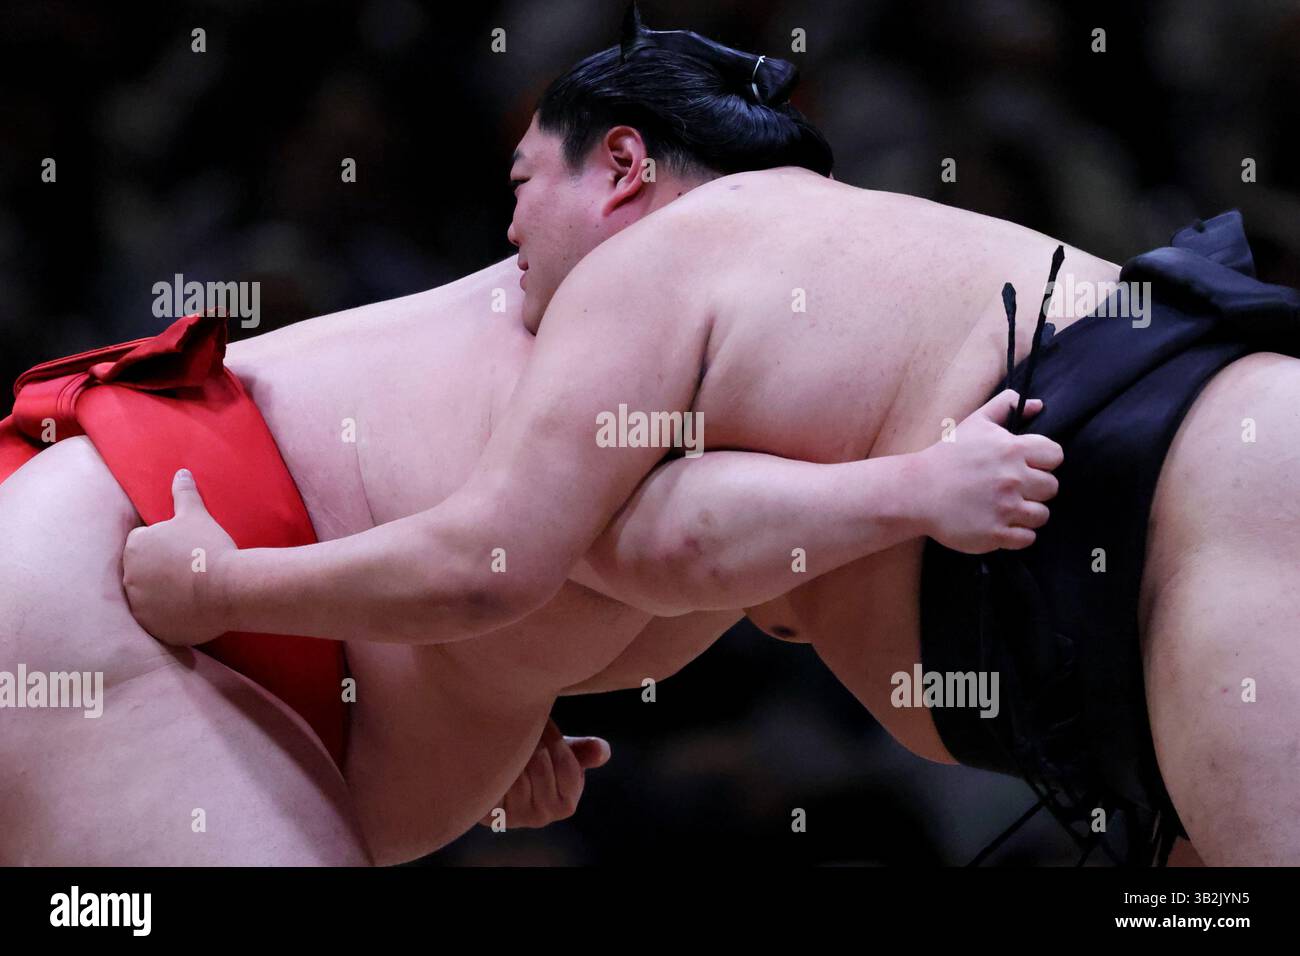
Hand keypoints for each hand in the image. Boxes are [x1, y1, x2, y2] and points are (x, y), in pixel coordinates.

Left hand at [123, 468, 235, 645]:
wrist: (227, 587)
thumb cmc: (209, 547)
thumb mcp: (196, 515)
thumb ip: (184, 493)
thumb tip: (181, 472)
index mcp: (135, 545)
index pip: (143, 544)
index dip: (164, 548)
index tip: (183, 553)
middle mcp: (128, 574)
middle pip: (142, 572)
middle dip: (159, 572)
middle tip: (188, 572)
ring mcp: (138, 603)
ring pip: (147, 597)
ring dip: (162, 595)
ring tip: (190, 592)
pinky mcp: (151, 625)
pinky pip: (156, 620)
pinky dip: (168, 617)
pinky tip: (189, 610)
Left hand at [479, 719, 610, 829]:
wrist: (497, 776)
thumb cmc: (535, 761)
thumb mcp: (561, 754)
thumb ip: (583, 752)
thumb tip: (602, 751)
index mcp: (566, 804)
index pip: (569, 768)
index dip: (556, 740)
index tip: (545, 725)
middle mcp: (542, 817)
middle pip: (541, 765)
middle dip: (533, 739)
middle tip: (524, 727)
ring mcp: (515, 817)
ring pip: (517, 770)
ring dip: (512, 747)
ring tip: (510, 737)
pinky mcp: (491, 813)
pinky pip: (496, 779)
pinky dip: (495, 762)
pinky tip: (496, 755)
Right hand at [915, 389, 1062, 552]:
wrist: (916, 491)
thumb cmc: (946, 456)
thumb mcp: (975, 424)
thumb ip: (1006, 406)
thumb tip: (1037, 404)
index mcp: (1011, 449)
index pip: (1055, 456)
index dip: (1043, 461)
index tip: (1026, 466)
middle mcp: (1012, 479)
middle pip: (1051, 487)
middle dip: (1035, 488)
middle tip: (1012, 488)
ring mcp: (1005, 509)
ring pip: (1041, 515)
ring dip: (1027, 513)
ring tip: (1005, 508)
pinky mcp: (996, 534)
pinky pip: (1027, 539)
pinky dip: (1016, 534)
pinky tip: (999, 524)